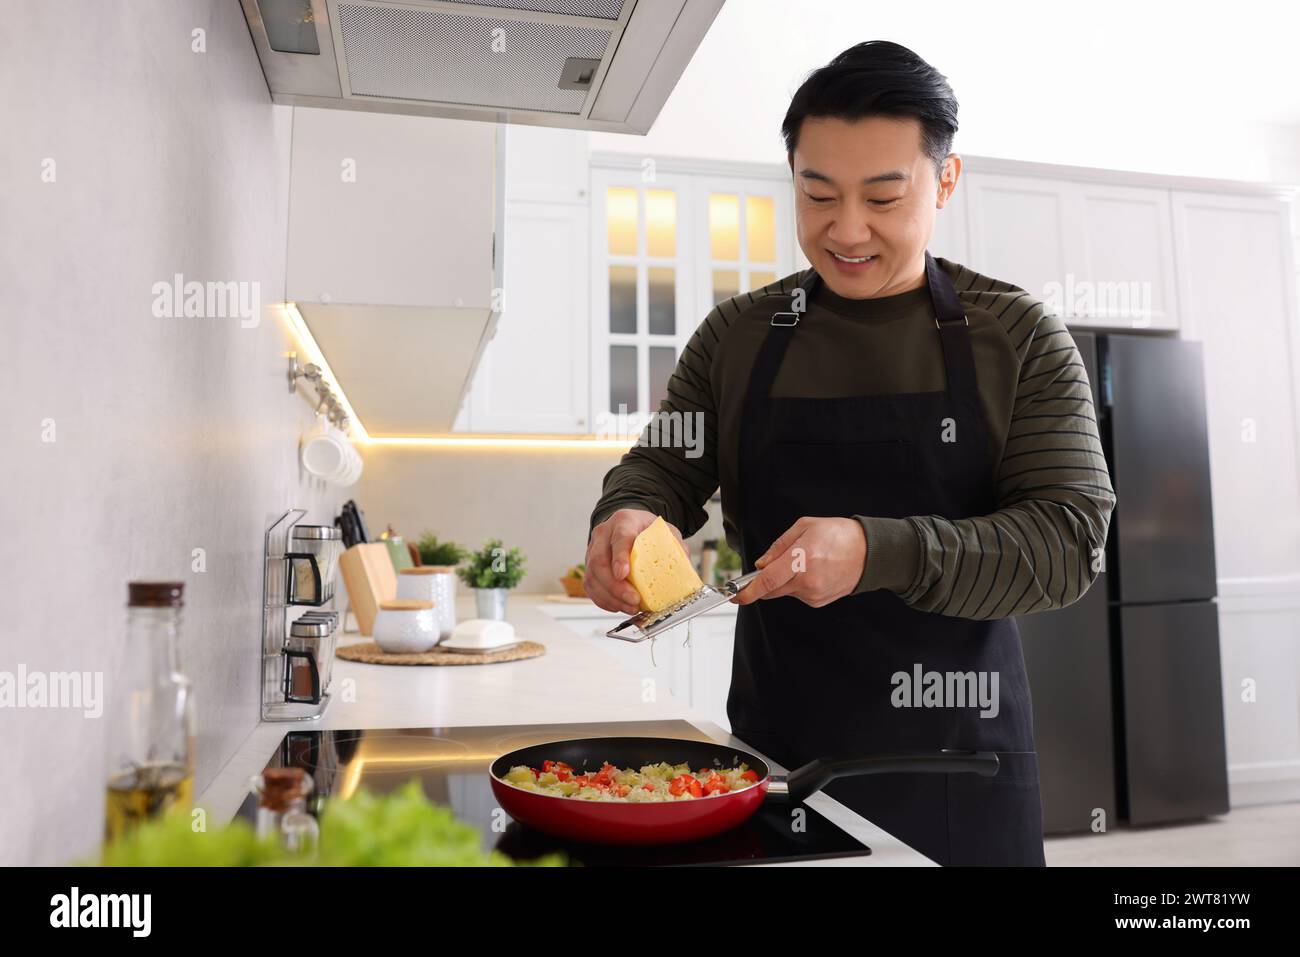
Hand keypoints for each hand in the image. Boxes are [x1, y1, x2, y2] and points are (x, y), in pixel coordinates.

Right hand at [585, 508, 685, 614]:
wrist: (629, 525)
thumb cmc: (646, 529)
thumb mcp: (665, 531)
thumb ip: (675, 545)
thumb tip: (684, 565)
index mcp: (624, 521)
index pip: (619, 539)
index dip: (619, 558)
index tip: (623, 575)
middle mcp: (603, 535)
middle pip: (600, 562)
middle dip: (615, 586)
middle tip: (633, 600)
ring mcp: (593, 550)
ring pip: (593, 577)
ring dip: (611, 597)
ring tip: (630, 608)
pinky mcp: (590, 567)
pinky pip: (590, 586)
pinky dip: (604, 600)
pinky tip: (619, 606)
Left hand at [732, 517, 865, 608]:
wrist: (869, 553)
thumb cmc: (839, 535)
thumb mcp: (804, 527)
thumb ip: (779, 546)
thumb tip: (762, 563)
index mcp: (801, 559)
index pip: (767, 582)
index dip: (747, 591)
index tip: (735, 595)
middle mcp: (807, 580)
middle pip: (771, 590)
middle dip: (765, 581)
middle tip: (773, 566)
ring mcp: (813, 594)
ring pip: (784, 591)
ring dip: (785, 580)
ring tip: (805, 562)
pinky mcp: (819, 601)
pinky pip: (797, 594)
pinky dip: (798, 585)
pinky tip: (813, 571)